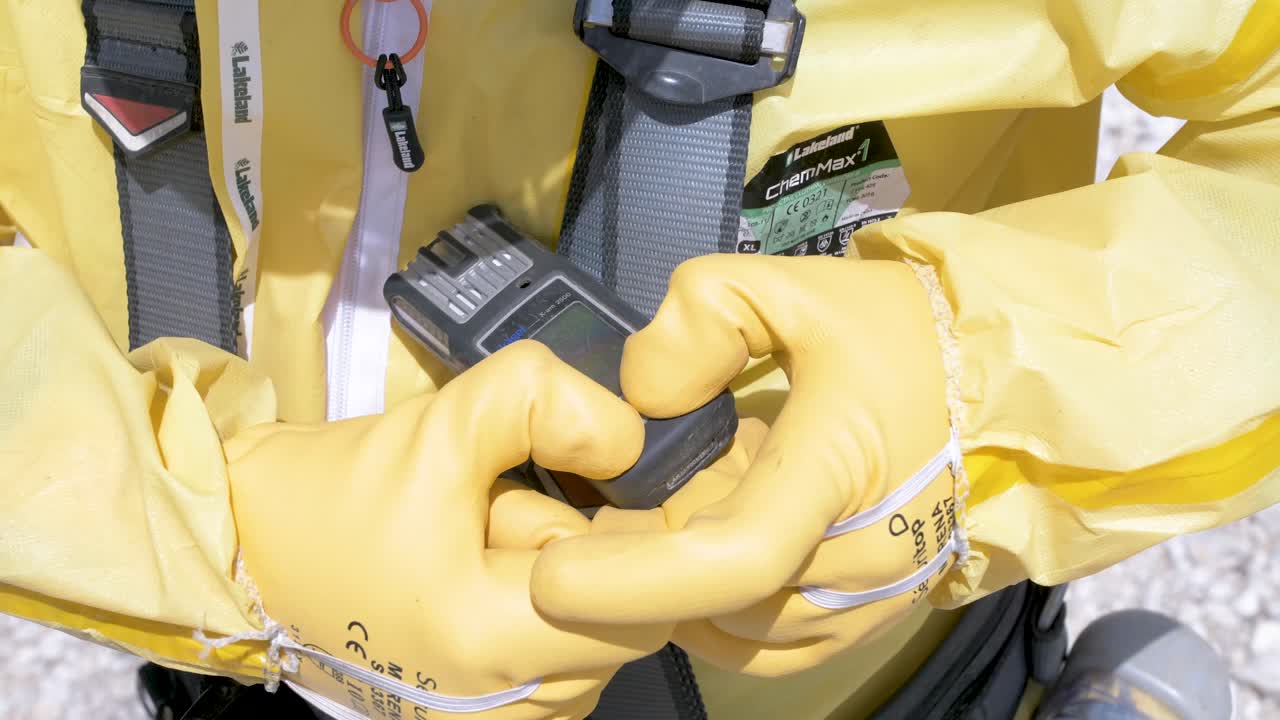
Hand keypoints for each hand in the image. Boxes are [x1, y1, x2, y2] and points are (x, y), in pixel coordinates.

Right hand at [227, 341, 668, 718]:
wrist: (241, 556)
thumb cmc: (331, 499)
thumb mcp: (439, 422)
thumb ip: (543, 405)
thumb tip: (626, 441)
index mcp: (489, 642)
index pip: (639, 604)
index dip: (619, 539)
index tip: (574, 496)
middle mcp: (498, 712)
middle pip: (614, 626)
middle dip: (572, 561)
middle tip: (495, 521)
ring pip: (586, 649)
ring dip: (552, 596)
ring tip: (471, 560)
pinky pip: (551, 672)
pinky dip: (530, 626)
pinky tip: (471, 593)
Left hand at [531, 254, 959, 676]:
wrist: (999, 387)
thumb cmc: (900, 337)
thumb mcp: (796, 286)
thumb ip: (704, 314)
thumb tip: (646, 394)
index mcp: (841, 468)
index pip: (735, 556)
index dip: (636, 579)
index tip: (553, 576)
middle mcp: (865, 557)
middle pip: (720, 606)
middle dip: (636, 578)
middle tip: (589, 523)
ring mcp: (874, 600)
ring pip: (741, 636)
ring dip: (678, 598)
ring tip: (650, 532)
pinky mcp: (873, 619)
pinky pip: (775, 649)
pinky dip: (719, 620)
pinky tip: (696, 568)